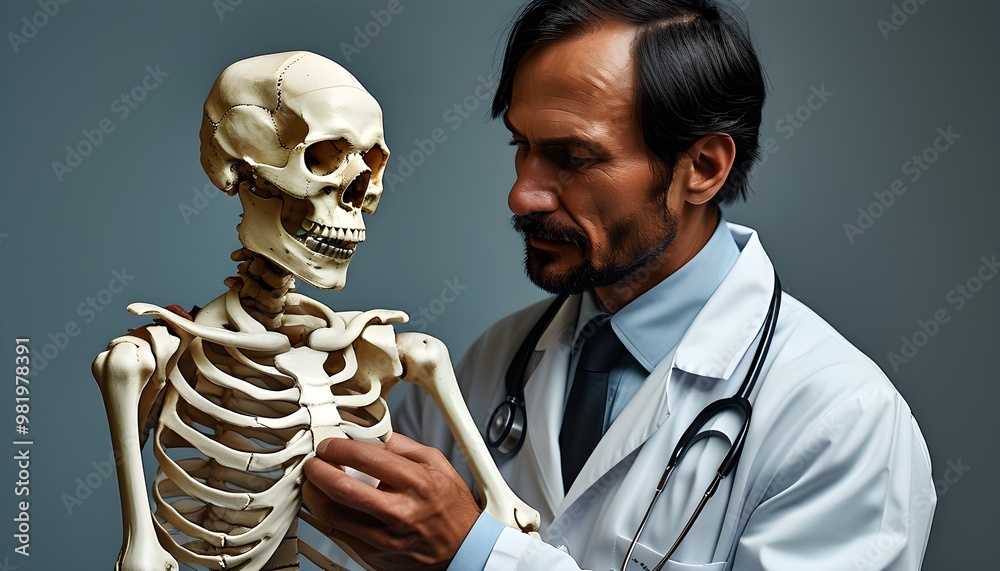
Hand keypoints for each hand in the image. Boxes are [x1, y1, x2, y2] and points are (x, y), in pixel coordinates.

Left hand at [302, 433, 481, 570]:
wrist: (463, 548)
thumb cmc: (453, 507)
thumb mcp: (438, 464)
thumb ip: (404, 446)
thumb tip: (373, 436)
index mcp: (416, 483)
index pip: (365, 458)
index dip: (338, 448)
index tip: (330, 445)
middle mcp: (400, 511)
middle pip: (342, 488)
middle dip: (318, 470)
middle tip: (313, 462)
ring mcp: (385, 538)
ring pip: (332, 515)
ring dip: (314, 495)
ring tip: (313, 482)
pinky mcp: (375, 556)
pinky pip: (337, 535)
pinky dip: (324, 516)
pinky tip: (324, 504)